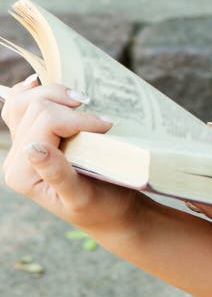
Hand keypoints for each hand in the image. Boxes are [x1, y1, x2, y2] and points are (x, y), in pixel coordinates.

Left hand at [1, 75, 140, 234]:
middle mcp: (17, 158)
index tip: (108, 126)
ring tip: (82, 102)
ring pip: (25, 100)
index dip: (80, 119)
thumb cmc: (101, 207)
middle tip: (100, 119)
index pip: (47, 122)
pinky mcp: (34, 138)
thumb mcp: (81, 197)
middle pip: (37, 106)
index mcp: (23, 173)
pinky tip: (37, 83)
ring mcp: (22, 146)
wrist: (109, 213)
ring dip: (56, 94)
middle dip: (71, 105)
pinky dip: (28, 91)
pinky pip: (19, 106)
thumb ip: (56, 174)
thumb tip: (34, 149)